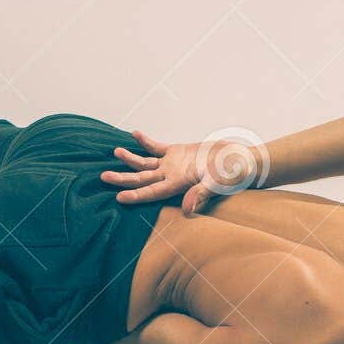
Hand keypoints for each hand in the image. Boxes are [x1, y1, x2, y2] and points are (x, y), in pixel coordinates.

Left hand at [100, 130, 262, 215]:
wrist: (241, 161)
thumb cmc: (232, 175)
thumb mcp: (218, 184)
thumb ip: (202, 194)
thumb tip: (187, 209)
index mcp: (179, 185)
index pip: (152, 192)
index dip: (136, 195)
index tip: (118, 197)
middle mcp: (171, 176)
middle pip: (142, 179)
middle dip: (123, 179)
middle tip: (103, 178)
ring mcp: (173, 165)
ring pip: (146, 163)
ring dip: (130, 159)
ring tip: (115, 152)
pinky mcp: (178, 152)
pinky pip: (158, 147)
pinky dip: (146, 142)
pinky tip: (134, 135)